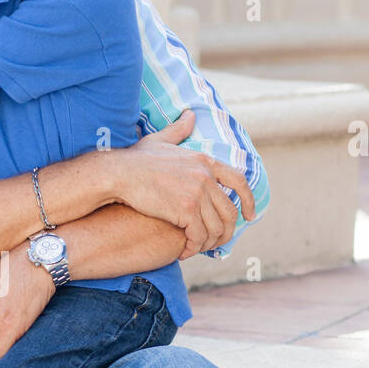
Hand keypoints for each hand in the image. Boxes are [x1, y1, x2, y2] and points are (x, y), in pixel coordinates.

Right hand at [112, 110, 255, 259]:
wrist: (119, 174)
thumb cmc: (135, 159)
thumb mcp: (160, 139)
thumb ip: (178, 130)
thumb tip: (190, 115)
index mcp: (205, 161)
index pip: (239, 182)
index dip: (249, 201)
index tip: (250, 216)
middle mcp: (206, 177)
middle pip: (229, 211)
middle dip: (226, 231)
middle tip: (217, 243)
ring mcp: (197, 193)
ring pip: (216, 227)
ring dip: (208, 243)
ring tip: (197, 249)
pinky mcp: (186, 210)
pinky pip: (199, 236)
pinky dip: (193, 248)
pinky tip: (183, 252)